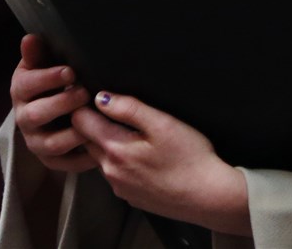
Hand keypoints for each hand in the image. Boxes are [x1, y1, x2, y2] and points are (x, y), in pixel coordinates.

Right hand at [10, 33, 97, 172]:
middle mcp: (24, 119)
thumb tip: (30, 38)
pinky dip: (83, 158)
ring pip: (52, 144)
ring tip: (94, 121)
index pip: (26, 85)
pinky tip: (100, 147)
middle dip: (61, 104)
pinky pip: (67, 164)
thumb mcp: (43, 65)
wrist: (50, 113)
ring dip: (74, 133)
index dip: (47, 79)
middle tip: (85, 93)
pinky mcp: (51, 161)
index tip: (70, 71)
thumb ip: (38, 54)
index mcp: (20, 91)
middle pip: (36, 115)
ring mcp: (37, 143)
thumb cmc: (51, 83)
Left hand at [69, 90, 251, 235]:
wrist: (211, 197)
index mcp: (115, 150)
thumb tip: (101, 97)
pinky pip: (116, 174)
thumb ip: (128, 108)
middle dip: (94, 123)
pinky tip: (144, 158)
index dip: (84, 104)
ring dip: (108, 144)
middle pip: (87, 140)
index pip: (80, 121)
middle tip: (115, 111)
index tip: (94, 95)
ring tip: (133, 134)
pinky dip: (121, 162)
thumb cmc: (192, 159)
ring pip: (101, 157)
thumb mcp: (162, 124)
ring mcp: (120, 187)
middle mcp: (111, 172)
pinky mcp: (131, 197)